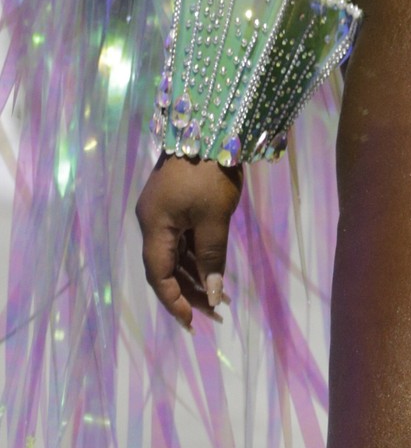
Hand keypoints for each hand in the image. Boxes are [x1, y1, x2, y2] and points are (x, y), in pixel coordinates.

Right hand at [136, 154, 242, 327]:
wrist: (211, 125)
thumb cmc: (210, 173)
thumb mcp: (214, 218)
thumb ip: (211, 257)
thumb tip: (213, 294)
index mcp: (154, 227)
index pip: (159, 275)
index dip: (174, 300)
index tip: (193, 321)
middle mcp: (152, 221)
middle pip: (166, 266)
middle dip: (189, 291)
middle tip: (214, 313)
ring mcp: (163, 209)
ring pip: (176, 252)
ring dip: (195, 274)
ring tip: (220, 297)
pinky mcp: (175, 200)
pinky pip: (182, 236)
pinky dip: (196, 254)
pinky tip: (213, 268)